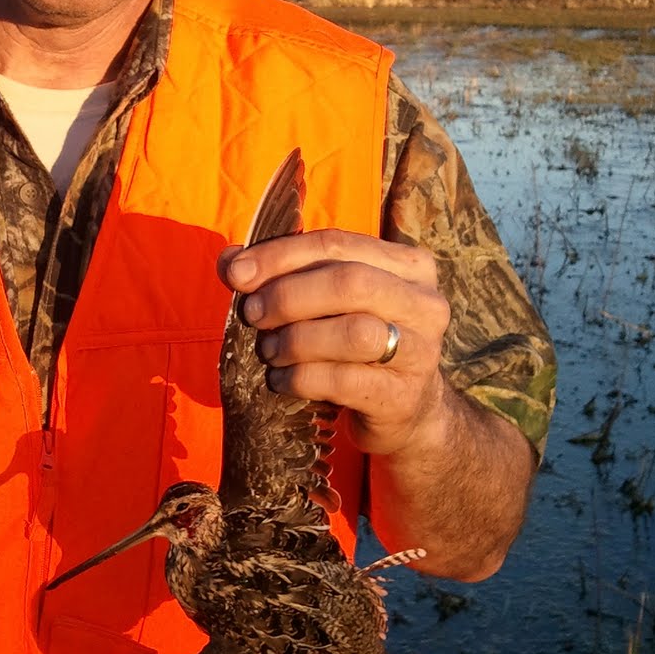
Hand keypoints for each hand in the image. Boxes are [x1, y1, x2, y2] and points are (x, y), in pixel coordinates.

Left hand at [219, 229, 450, 455]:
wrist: (404, 410)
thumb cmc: (356, 345)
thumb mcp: (328, 303)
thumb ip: (284, 274)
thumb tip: (230, 260)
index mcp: (408, 265)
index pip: (337, 243)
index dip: (281, 255)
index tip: (236, 273)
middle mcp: (424, 303)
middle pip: (349, 282)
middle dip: (289, 296)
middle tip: (253, 315)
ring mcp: (421, 351)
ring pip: (353, 333)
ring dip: (296, 340)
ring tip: (269, 351)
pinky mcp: (403, 396)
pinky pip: (343, 380)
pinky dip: (301, 378)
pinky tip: (280, 381)